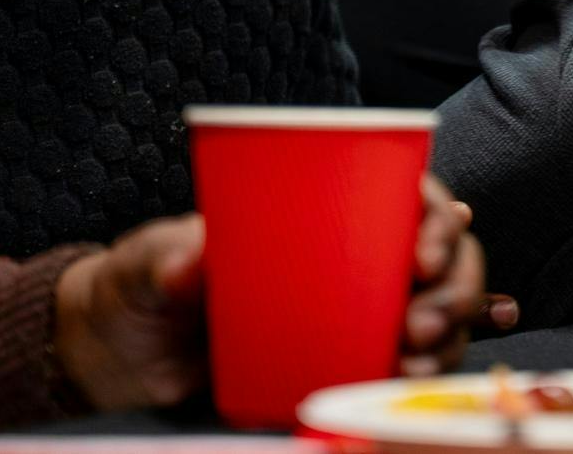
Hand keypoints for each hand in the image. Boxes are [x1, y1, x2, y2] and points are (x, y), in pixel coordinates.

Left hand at [53, 177, 511, 411]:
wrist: (118, 357)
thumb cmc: (141, 285)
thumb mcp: (148, 259)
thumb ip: (166, 256)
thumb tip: (189, 262)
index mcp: (324, 212)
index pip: (408, 195)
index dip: (437, 217)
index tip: (423, 253)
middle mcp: (356, 257)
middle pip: (444, 256)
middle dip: (454, 287)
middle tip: (420, 322)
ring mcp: (357, 311)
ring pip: (442, 309)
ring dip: (449, 332)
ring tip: (415, 356)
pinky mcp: (345, 361)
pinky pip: (410, 363)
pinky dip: (428, 370)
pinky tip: (412, 377)